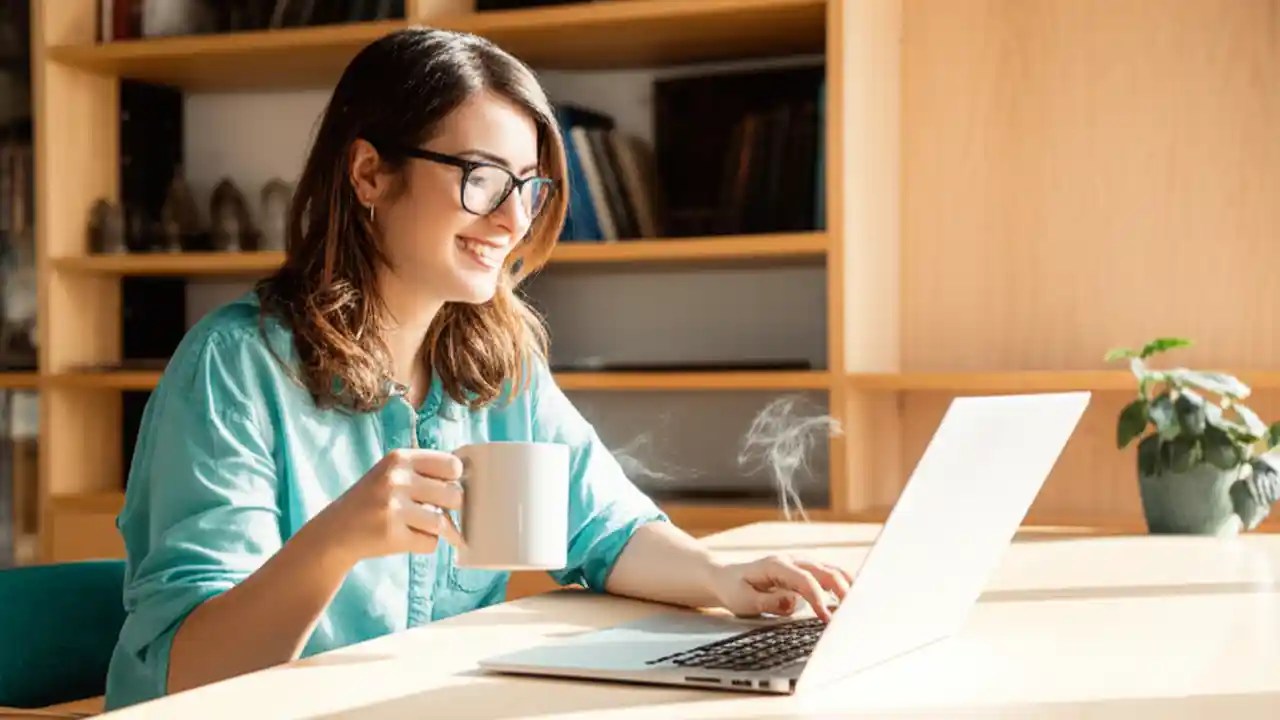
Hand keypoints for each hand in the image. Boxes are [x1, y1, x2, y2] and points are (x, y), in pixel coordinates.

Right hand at [308, 449, 464, 567]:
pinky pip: (430, 543)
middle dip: (451, 507)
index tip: (449, 486)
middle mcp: (396, 479)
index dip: (455, 479)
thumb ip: (425, 472)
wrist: (335, 532)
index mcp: (399, 458)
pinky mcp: (391, 535)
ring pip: (443, 522)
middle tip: (437, 510)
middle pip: (454, 495)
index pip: (452, 465)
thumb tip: (471, 482)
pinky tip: (409, 537)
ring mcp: (393, 508)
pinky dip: (425, 543)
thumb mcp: (392, 473)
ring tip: (423, 526)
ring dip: (439, 529)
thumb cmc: (373, 500)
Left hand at [708, 554, 852, 622]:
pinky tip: (850, 598)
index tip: (827, 618)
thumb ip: (768, 601)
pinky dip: (841, 584)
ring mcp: (799, 564)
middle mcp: (791, 561)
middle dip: (841, 589)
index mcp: (776, 566)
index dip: (819, 598)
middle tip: (852, 611)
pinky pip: (827, 575)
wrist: (725, 577)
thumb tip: (792, 602)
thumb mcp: (743, 600)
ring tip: (858, 604)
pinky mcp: (803, 571)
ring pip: (829, 570)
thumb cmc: (733, 589)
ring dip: (845, 585)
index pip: (805, 580)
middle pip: (824, 571)